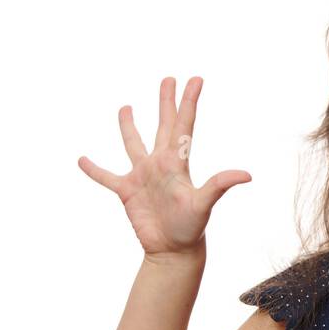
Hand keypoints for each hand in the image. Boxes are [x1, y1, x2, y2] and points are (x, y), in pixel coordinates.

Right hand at [78, 76, 251, 256]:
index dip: (188, 102)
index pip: (184, 125)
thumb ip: (219, 185)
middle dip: (165, 102)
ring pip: (133, 144)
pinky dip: (94, 170)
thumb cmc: (191, 228)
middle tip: (168, 79)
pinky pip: (106, 177)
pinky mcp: (127, 192)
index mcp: (177, 162)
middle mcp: (160, 164)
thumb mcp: (203, 204)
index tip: (196, 79)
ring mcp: (142, 176)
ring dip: (129, 126)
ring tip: (125, 106)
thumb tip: (247, 175)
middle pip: (163, 125)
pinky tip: (81, 160)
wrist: (173, 250)